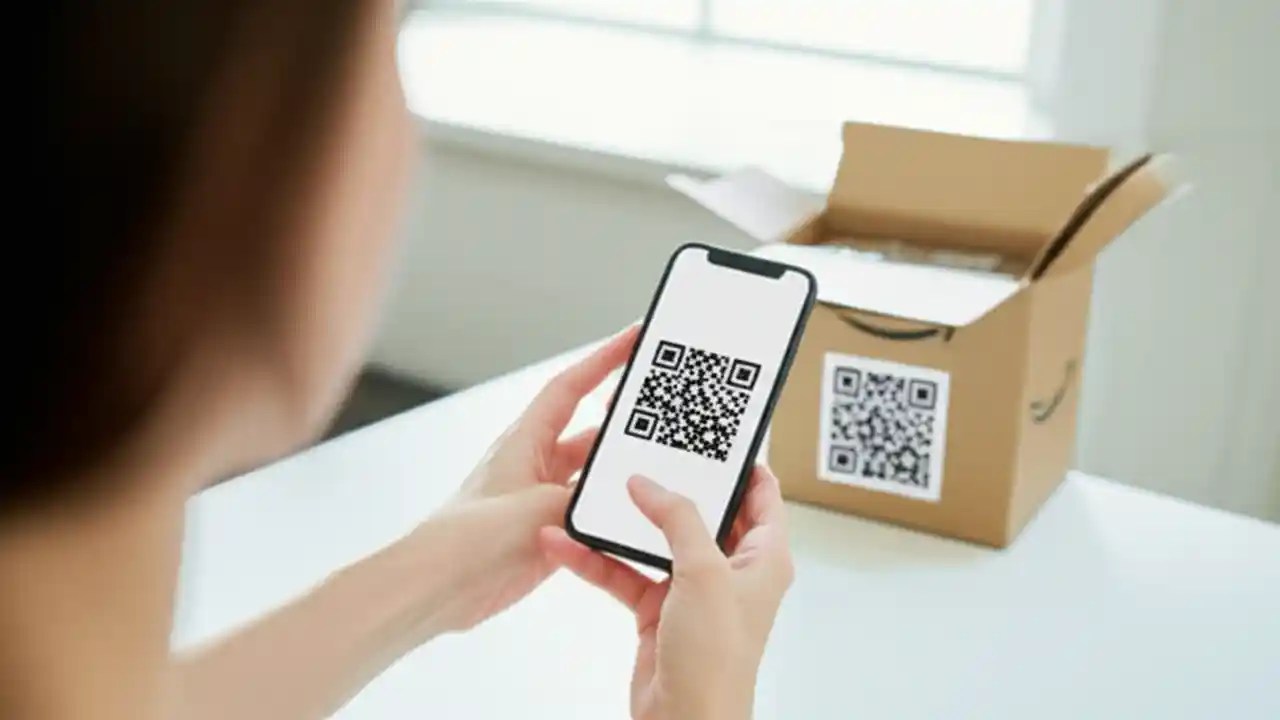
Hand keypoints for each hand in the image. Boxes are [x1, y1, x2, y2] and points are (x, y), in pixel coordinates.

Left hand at [417, 325, 638, 632]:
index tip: (634, 337)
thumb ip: (581, 496)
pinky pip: (588, 513)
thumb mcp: (537, 508)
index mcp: (524, 440)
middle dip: (622, 420)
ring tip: (659, 464)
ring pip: (592, 475)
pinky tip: (635, 517)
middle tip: (660, 409)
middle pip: (589, 430)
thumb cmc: (470, 538)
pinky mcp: (546, 532)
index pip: (570, 387)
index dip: (603, 359)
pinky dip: (610, 512)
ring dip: (619, 472)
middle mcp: (534, 463)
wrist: (437, 589)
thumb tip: (616, 490)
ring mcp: (541, 498)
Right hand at [540, 466, 794, 719]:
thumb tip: (649, 484)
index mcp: (765, 558)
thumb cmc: (717, 660)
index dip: (741, 463)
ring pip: (654, 542)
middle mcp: (731, 571)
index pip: (762, 495)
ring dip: (620, 524)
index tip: (713, 434)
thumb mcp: (704, 572)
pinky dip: (596, 560)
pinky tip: (566, 543)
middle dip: (669, 485)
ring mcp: (693, 590)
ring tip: (592, 493)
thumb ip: (677, 519)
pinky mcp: (658, 611)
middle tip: (646, 450)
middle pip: (701, 512)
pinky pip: (625, 574)